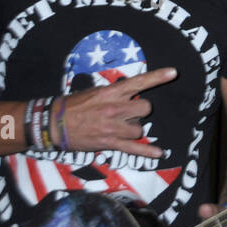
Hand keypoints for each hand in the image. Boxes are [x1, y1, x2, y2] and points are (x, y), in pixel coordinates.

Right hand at [57, 67, 177, 157]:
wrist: (53, 124)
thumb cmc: (72, 106)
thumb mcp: (93, 92)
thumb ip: (114, 93)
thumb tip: (131, 94)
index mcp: (110, 92)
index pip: (138, 82)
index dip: (157, 76)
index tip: (174, 72)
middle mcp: (114, 108)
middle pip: (145, 108)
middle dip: (140, 111)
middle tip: (128, 113)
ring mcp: (112, 127)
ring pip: (139, 128)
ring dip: (134, 129)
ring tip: (119, 128)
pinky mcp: (109, 142)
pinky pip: (133, 148)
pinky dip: (147, 152)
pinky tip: (159, 153)